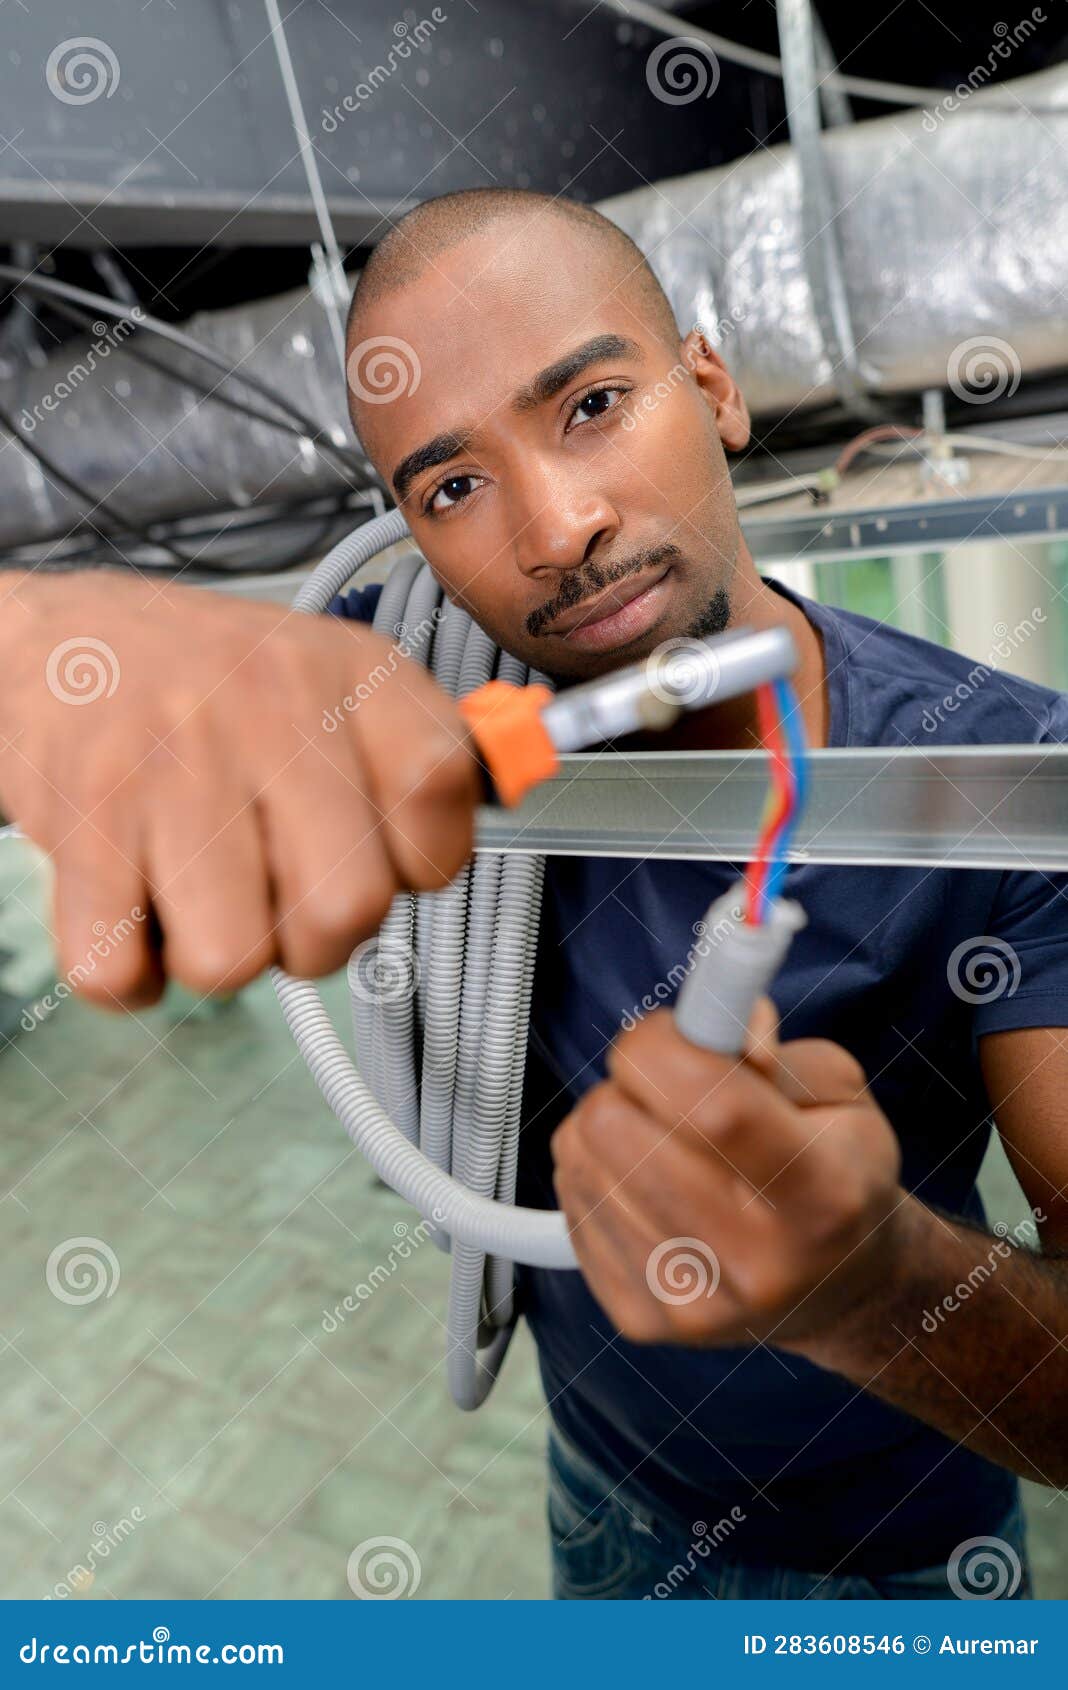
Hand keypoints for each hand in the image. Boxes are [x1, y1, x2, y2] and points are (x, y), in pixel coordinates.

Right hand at [0, 571, 478, 1004]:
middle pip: (347, 910)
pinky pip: (124, 971)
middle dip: (315, 937)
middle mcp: (267, 710)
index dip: (422, 862)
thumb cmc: (213, 682)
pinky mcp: (84, 823)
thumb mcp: (338, 674)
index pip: (444, 796)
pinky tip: (136, 906)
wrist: (63, 643)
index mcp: (348, 674)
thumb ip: (428, 745)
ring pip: (235, 960)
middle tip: (279, 890)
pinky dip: (131, 971)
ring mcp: (171, 766)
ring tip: (199, 888)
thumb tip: (513, 785)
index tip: (385, 854)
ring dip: (217, 951)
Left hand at [550, 999, 904, 1349]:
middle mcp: (756, 1262)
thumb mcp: (839, 1092)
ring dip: (608, 1124)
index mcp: (820, 1197)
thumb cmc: (836, 1174)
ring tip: (661, 1136)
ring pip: (581, 1158)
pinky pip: (570, 1201)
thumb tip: (703, 1017)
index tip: (666, 1031)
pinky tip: (645, 1178)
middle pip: (619, 1129)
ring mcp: (691, 1301)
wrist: (838, 1288)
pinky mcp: (640, 1320)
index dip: (665, 1047)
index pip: (711, 1108)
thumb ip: (768, 1039)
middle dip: (631, 1081)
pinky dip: (596, 1171)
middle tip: (668, 1087)